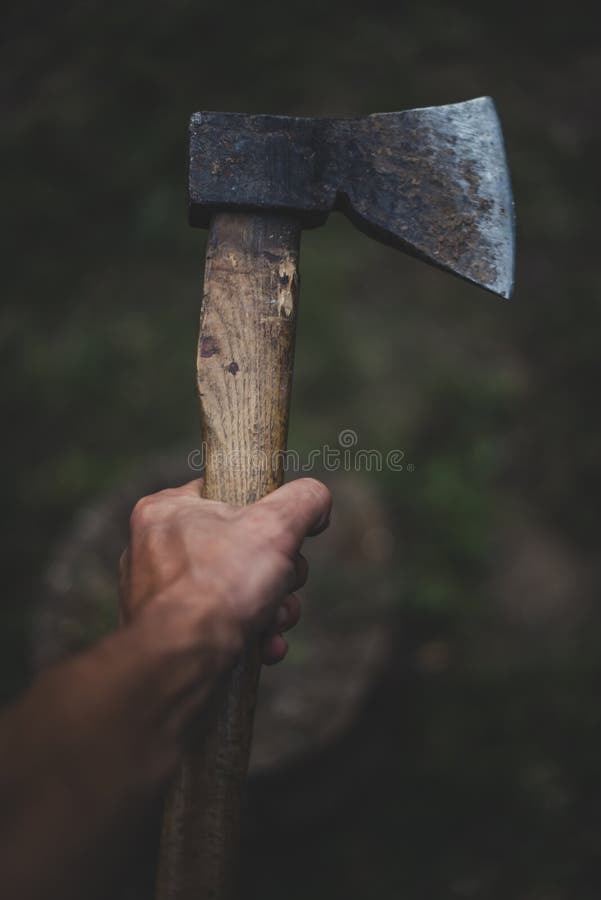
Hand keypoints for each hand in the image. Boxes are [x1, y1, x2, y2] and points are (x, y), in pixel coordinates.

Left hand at [120, 477, 331, 668]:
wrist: (182, 664)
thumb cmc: (218, 587)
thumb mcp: (275, 526)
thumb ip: (303, 499)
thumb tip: (317, 500)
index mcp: (167, 510)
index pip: (227, 492)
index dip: (265, 511)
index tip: (282, 532)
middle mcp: (158, 549)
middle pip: (243, 546)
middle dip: (278, 573)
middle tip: (281, 584)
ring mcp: (165, 595)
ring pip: (239, 589)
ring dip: (273, 607)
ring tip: (273, 621)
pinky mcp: (175, 634)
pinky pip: (224, 624)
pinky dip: (253, 634)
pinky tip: (265, 645)